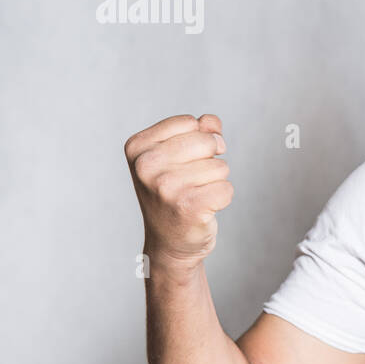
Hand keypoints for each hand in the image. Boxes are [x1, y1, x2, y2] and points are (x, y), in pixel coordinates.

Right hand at [125, 114, 232, 273]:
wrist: (169, 242)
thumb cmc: (175, 192)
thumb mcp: (177, 156)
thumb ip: (198, 130)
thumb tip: (212, 121)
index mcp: (137, 147)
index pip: (191, 123)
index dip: (200, 138)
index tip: (187, 159)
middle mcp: (146, 166)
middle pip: (207, 142)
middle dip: (211, 159)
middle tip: (193, 181)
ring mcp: (165, 187)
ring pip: (220, 166)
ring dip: (215, 181)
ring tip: (194, 196)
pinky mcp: (187, 207)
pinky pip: (227, 188)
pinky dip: (222, 198)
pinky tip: (203, 209)